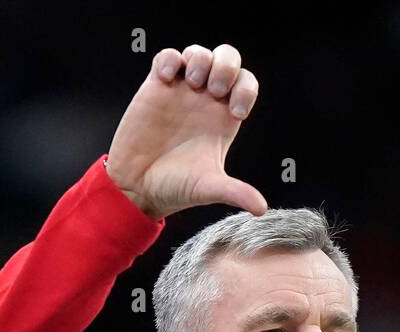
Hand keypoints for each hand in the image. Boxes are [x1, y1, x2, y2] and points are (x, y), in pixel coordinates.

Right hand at [106, 43, 266, 219]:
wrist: (137, 188)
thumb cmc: (174, 188)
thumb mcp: (208, 188)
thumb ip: (235, 192)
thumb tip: (262, 210)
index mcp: (223, 119)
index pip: (246, 85)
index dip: (246, 89)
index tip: (235, 112)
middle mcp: (204, 102)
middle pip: (227, 60)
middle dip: (226, 66)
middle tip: (215, 90)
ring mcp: (180, 92)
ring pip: (198, 53)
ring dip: (200, 59)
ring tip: (192, 83)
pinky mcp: (155, 88)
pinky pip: (166, 57)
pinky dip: (170, 59)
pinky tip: (166, 79)